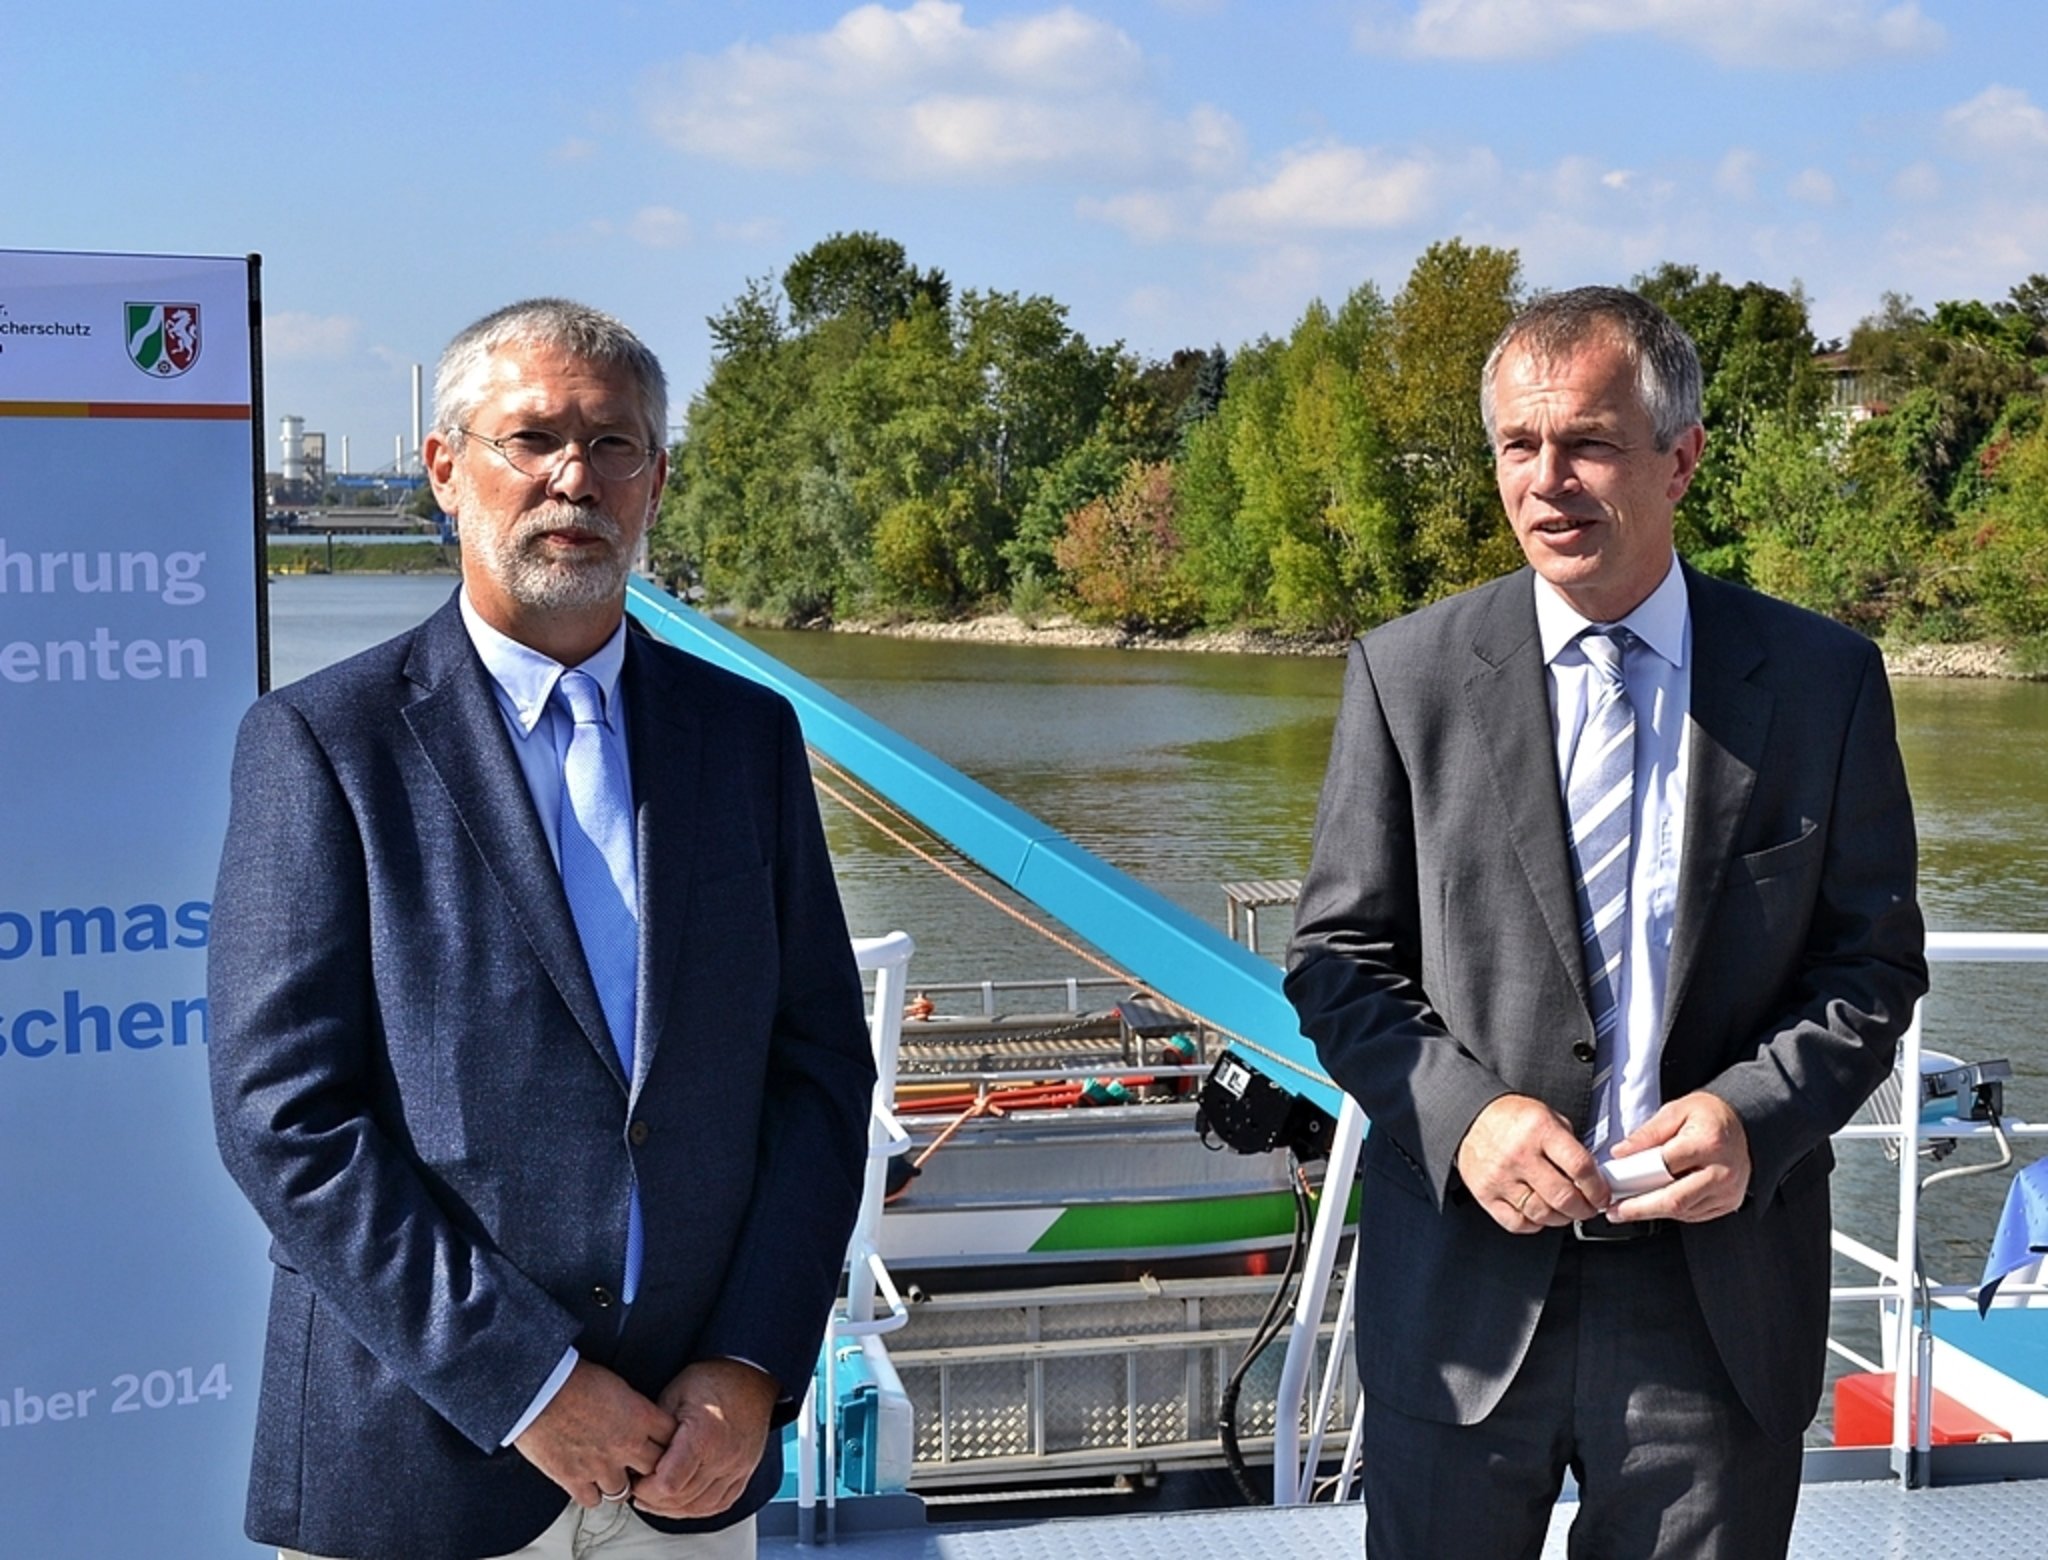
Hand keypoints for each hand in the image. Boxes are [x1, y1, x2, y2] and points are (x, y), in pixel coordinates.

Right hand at [513, 1359, 674, 1508]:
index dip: (667, 1440)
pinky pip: (592, 1501)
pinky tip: (587, 1483)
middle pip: (655, 1468)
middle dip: (649, 1466)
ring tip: (611, 1474)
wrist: (537, 1389)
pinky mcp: (573, 1479)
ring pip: (624, 1491)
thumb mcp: (616, 1383)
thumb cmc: (572, 1377)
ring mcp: (600, 1465)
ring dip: (619, 1483)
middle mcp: (626, 1444)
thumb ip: (632, 1406)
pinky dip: (591, 1494)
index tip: (660, 1441)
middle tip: (639, 1463)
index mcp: (640, 1416)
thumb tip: (636, 1416)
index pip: (671, 1437)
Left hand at [632, 1360, 780, 1519]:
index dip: (645, 1488)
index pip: (668, 1484)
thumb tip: (635, 1455)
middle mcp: (724, 1457)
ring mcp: (737, 1468)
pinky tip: (682, 1501)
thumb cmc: (713, 1380)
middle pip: (681, 1499)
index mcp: (703, 1435)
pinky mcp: (744, 1472)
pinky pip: (719, 1504)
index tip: (636, 1478)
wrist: (751, 1376)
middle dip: (653, 1499)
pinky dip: (697, 1508)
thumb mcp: (674, 1394)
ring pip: (699, 1507)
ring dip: (672, 1508)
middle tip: (639, 1488)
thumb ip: (656, 1430)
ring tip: (656, 1497)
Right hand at [1457, 1094, 1609, 1232]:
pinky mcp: (1485, 1194)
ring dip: (1561, 1218)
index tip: (1602, 1195)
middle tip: (1588, 1207)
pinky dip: (1534, 1224)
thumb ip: (1570, 1145)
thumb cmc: (1511, 1118)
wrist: (1470, 1118)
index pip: (1579, 1167)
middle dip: (1584, 1209)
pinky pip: (1517, 1223)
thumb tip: (1593, 1177)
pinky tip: (1539, 1213)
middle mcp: (1519, 1155)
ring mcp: (1500, 1177)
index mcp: (1540, 1130)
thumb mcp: (1548, 1116)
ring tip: (1565, 1211)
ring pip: (1542, 1214)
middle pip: (1563, 1197)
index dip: (1598, 1188)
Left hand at [1606, 1091, 1750, 1223]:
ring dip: (1653, 1211)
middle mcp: (1722, 1171)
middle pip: (1674, 1199)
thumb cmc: (1710, 1116)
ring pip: (1682, 1211)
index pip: (1665, 1166)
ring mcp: (1727, 1191)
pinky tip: (1656, 1203)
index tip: (1614, 1185)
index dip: (1636, 1176)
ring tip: (1629, 1206)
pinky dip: (1671, 1211)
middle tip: (1615, 1210)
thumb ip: (1648, 1132)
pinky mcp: (1728, 1203)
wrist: (1745, 1127)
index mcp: (1709, 1143)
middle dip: (1640, 1208)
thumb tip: (1621, 1152)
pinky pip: (1693, 1215)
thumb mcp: (1676, 1110)